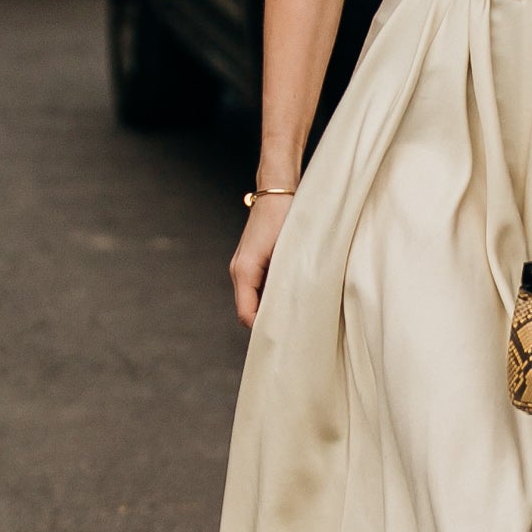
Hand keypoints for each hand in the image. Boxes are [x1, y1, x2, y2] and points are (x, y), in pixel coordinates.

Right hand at [229, 193, 292, 325]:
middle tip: (292, 334)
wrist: (277, 192)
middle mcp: (238, 271)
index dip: (263, 330)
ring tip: (293, 317)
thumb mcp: (287, 252)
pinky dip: (270, 296)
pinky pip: (257, 288)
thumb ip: (284, 281)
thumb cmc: (284, 217)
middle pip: (248, 310)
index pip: (247, 315)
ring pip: (253, 300)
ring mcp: (243, 266)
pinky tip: (289, 296)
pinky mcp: (252, 262)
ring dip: (270, 309)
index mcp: (244, 271)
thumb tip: (291, 308)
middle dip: (267, 323)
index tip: (284, 339)